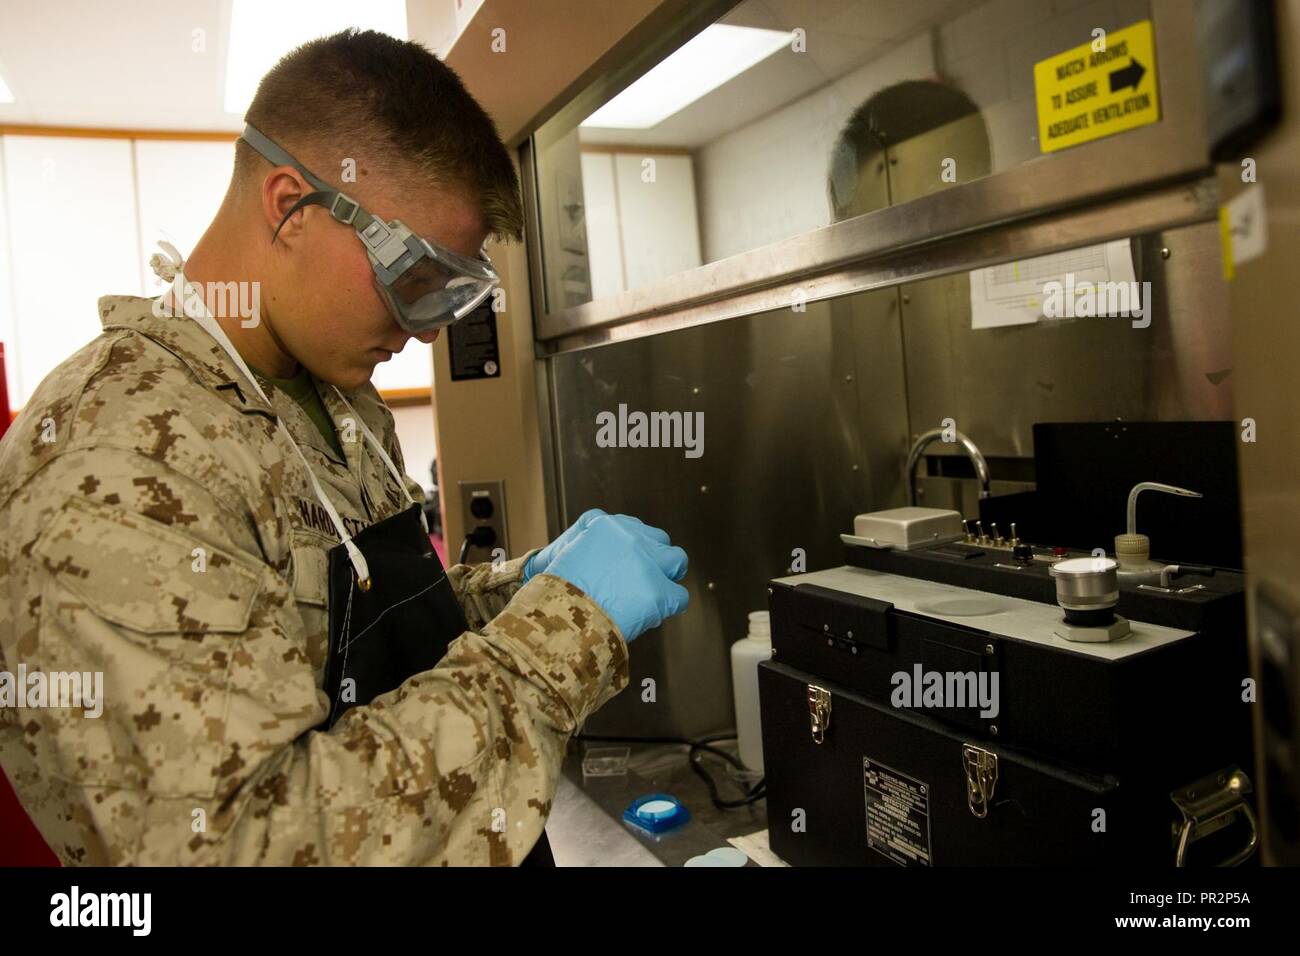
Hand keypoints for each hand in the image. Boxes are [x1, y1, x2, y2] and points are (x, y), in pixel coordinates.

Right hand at [543, 515, 688, 641]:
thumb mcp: (564, 555)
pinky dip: (669, 607)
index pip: (631, 528)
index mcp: (605, 524)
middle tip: (644, 579)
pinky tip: (652, 615)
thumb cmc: (554, 595)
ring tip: (657, 591)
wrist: (557, 618)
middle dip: (653, 558)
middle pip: (657, 538)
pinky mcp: (658, 591)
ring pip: (676, 559)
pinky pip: (679, 596)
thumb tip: (603, 559)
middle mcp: (630, 537)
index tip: (625, 563)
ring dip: (668, 575)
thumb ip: (586, 546)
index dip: (631, 549)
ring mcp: (647, 563)